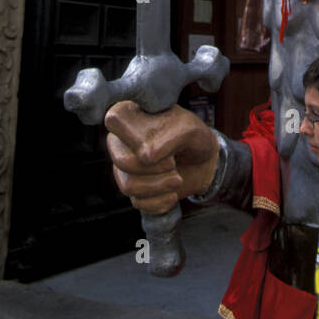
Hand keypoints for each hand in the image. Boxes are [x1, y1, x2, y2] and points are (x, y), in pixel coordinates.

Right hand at [105, 101, 218, 215]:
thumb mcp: (189, 128)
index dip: (141, 138)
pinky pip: (138, 202)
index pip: (114, 121)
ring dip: (160, 186)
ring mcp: (123, 167)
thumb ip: (168, 137)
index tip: (164, 142)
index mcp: (128, 116)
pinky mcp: (132, 189)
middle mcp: (119, 141)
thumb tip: (145, 157)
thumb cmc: (193, 137)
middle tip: (173, 163)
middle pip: (123, 161)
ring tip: (177, 179)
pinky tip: (172, 193)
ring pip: (128, 186)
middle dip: (155, 168)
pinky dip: (160, 201)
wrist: (204, 161)